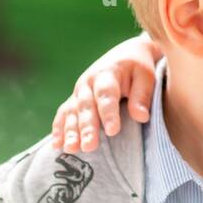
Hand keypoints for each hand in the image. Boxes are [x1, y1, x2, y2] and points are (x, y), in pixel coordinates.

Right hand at [51, 34, 160, 152]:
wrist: (127, 53)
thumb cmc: (139, 67)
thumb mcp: (146, 76)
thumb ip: (142, 95)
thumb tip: (141, 117)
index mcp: (107, 74)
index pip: (107, 96)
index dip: (109, 113)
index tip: (113, 131)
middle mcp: (88, 83)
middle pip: (86, 107)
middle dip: (87, 127)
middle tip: (89, 146)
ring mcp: (79, 92)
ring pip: (72, 112)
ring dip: (70, 131)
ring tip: (71, 149)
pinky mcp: (75, 99)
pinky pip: (63, 114)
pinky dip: (58, 129)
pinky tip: (56, 145)